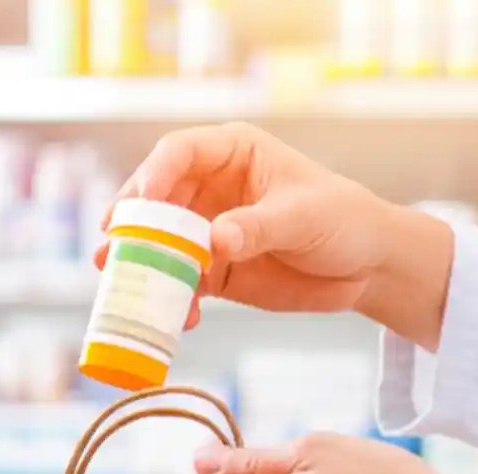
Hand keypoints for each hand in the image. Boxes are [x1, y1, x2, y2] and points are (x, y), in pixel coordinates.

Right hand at [97, 123, 455, 349]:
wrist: (366, 265)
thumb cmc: (342, 219)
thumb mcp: (303, 217)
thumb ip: (257, 227)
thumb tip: (215, 240)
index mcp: (232, 153)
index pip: (179, 153)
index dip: (153, 175)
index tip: (140, 203)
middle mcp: (210, 189)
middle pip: (156, 201)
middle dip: (132, 225)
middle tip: (111, 250)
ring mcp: (207, 231)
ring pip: (160, 245)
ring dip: (141, 267)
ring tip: (123, 286)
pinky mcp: (214, 271)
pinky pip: (181, 284)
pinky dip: (175, 301)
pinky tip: (182, 317)